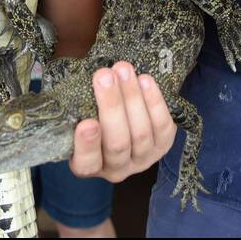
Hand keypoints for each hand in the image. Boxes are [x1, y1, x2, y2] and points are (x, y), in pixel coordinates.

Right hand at [69, 62, 176, 182]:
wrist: (124, 120)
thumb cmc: (93, 117)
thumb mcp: (78, 118)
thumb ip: (77, 109)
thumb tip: (80, 82)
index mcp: (87, 166)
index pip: (87, 162)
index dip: (87, 145)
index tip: (86, 123)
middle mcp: (116, 168)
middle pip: (117, 143)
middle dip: (112, 106)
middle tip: (105, 76)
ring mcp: (142, 159)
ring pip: (141, 133)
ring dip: (133, 97)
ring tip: (123, 70)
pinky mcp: (163, 146)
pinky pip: (162, 126)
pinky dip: (154, 102)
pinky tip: (145, 80)